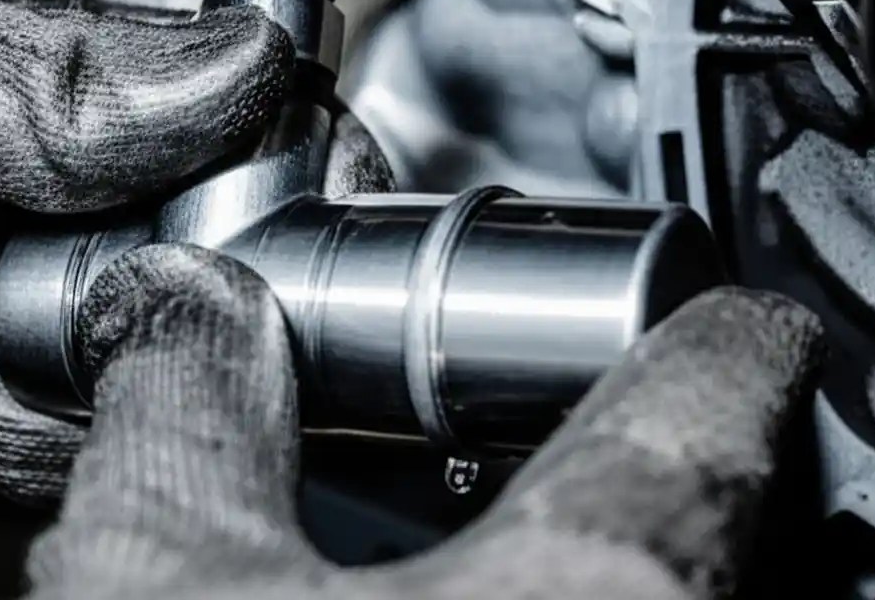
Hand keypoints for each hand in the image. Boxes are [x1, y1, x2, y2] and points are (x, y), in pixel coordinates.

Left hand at [0, 0, 390, 498]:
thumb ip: (37, 69)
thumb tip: (239, 70)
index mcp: (45, 77)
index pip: (225, 101)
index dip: (273, 148)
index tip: (280, 188)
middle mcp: (57, 194)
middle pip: (218, 238)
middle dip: (209, 272)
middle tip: (137, 284)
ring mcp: (26, 305)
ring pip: (163, 345)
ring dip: (113, 361)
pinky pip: (77, 433)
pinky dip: (38, 430)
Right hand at [26, 249, 823, 598]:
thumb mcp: (158, 588)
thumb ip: (183, 411)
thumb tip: (178, 309)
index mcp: (590, 587)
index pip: (716, 380)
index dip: (698, 315)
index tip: (709, 303)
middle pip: (667, 484)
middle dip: (562, 422)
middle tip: (479, 408)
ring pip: (621, 574)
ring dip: (528, 527)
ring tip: (428, 517)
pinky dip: (510, 593)